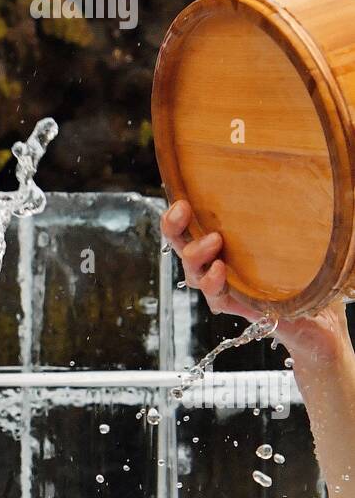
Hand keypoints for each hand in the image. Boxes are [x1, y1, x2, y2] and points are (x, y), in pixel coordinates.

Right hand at [161, 197, 348, 372]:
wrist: (322, 319)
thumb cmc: (312, 273)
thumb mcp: (301, 235)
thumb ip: (290, 214)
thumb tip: (298, 178)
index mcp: (229, 242)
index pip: (195, 225)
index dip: (181, 214)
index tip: (182, 198)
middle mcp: (219, 263)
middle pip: (183, 246)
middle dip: (175, 228)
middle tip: (181, 211)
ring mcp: (224, 286)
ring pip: (194, 273)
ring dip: (196, 255)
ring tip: (213, 241)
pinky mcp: (235, 307)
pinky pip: (215, 298)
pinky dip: (214, 285)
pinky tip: (220, 271)